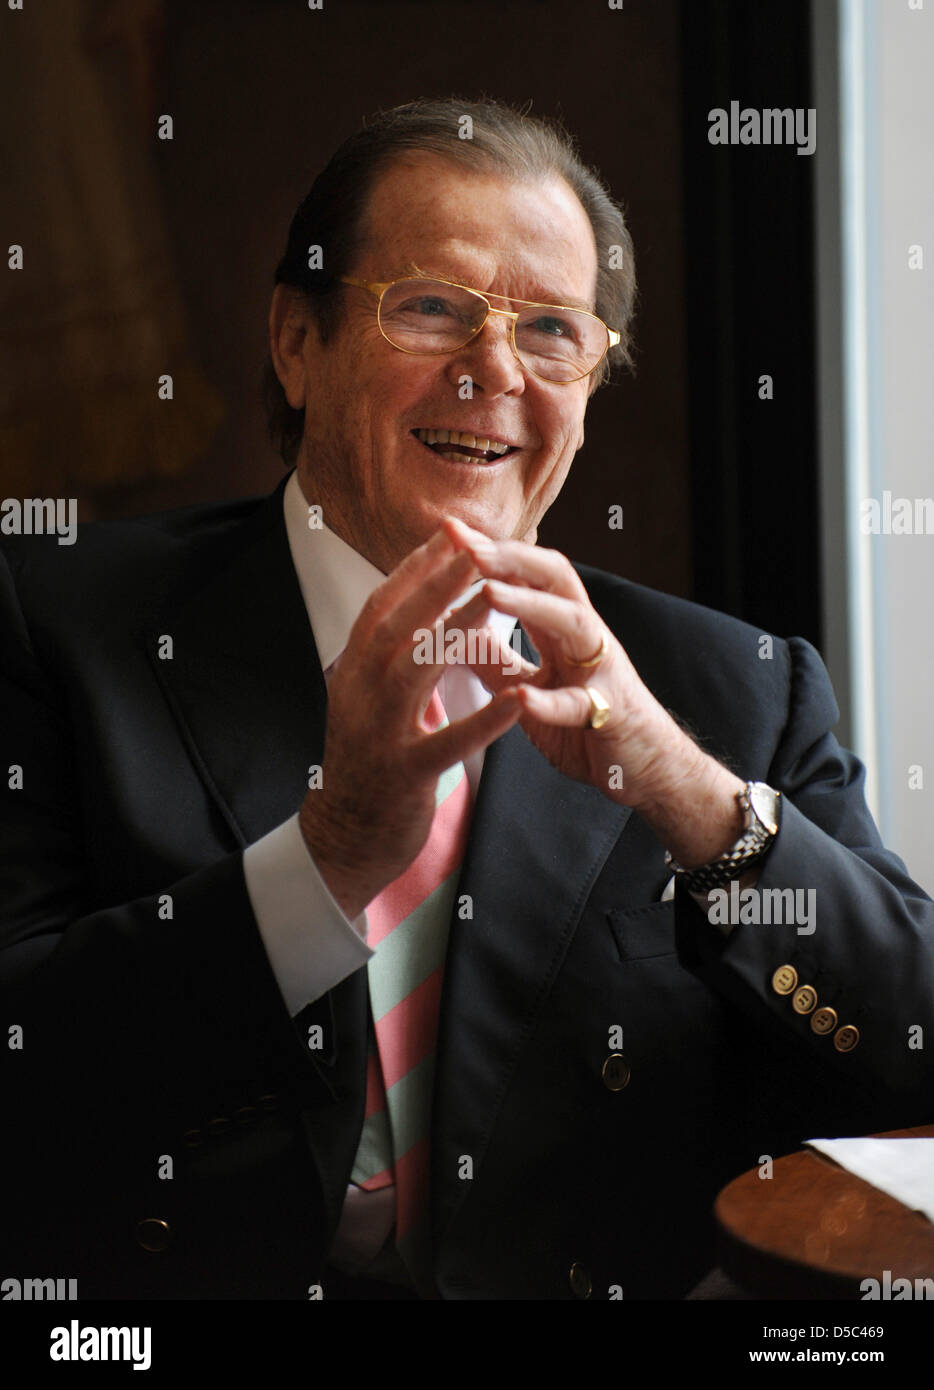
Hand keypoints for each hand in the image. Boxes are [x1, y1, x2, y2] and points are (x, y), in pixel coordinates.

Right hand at [298, 528, 521, 919]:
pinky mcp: (402, 775)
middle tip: (476, 546)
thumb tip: (418, 610)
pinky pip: (445, 743)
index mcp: (352, 674)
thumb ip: (390, 660)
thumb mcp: (369, 701)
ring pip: (415, 671)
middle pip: (396, 626)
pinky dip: (481, 721)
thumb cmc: (368, 763)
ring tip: (494, 599)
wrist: (345, 836)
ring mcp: (376, 736)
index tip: (449, 534)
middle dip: (436, 582)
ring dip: (455, 630)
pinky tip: (514, 701)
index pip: (381, 608)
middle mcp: (357, 696)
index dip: (414, 568)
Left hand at [442, 518, 746, 866]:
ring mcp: (601, 673)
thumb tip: (447, 630)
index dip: (491, 551)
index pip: (528, 574)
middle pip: (555, 579)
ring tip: (489, 592)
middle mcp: (587, 639)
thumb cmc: (586, 720)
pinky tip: (521, 697)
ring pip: (574, 624)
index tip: (448, 528)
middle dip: (511, 557)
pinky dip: (549, 702)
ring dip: (531, 606)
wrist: (646, 767)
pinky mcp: (609, 715)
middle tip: (466, 542)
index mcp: (563, 628)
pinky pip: (580, 705)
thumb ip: (492, 658)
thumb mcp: (528, 685)